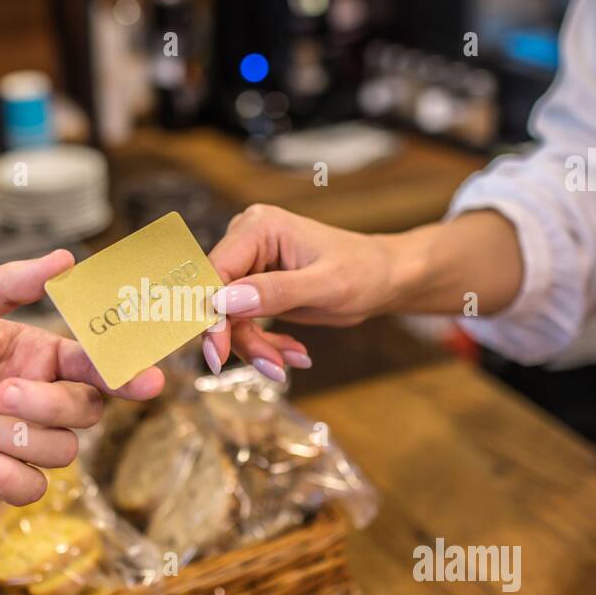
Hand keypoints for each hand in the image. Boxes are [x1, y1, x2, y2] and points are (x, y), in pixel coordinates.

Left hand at [0, 250, 163, 501]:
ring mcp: (13, 440)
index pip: (96, 363)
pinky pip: (34, 489)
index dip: (124, 371)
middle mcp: (30, 397)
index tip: (144, 378)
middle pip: (87, 410)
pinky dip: (6, 475)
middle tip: (1, 394)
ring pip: (64, 452)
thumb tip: (67, 258)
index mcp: (31, 354)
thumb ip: (10, 283)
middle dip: (51, 405)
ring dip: (19, 440)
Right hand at [203, 205, 400, 377]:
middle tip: (273, 368)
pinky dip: (265, 343)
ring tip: (293, 360)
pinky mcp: (254, 287)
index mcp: (259, 227)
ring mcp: (249, 264)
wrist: (384, 278)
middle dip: (243, 338)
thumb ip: (277, 291)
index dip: (211, 314)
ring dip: (257, 346)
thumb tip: (224, 302)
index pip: (215, 272)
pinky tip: (294, 352)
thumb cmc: (365, 272)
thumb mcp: (327, 285)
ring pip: (228, 318)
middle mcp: (247, 240)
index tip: (219, 355)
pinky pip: (243, 323)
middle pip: (218, 299)